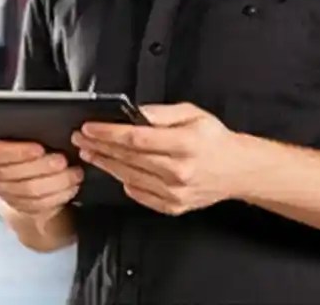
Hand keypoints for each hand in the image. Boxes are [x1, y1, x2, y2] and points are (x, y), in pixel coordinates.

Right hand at [0, 140, 83, 220]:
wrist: (30, 175)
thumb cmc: (30, 152)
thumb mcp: (28, 139)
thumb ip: (33, 136)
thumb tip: (49, 132)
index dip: (19, 152)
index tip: (40, 149)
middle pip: (18, 174)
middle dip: (44, 167)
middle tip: (63, 161)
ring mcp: (8, 194)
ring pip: (32, 192)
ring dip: (57, 182)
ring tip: (74, 174)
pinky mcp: (23, 208)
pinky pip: (41, 205)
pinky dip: (59, 195)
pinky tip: (71, 187)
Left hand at [71, 102, 250, 215]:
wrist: (239, 170)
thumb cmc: (214, 140)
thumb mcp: (192, 114)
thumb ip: (161, 112)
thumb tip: (134, 112)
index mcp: (184, 144)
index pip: (136, 138)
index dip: (107, 133)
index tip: (89, 128)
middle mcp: (179, 171)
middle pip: (128, 158)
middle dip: (99, 146)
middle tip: (80, 138)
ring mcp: (175, 192)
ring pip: (129, 177)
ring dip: (105, 164)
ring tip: (90, 152)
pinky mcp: (173, 206)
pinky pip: (139, 194)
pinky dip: (123, 181)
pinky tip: (113, 170)